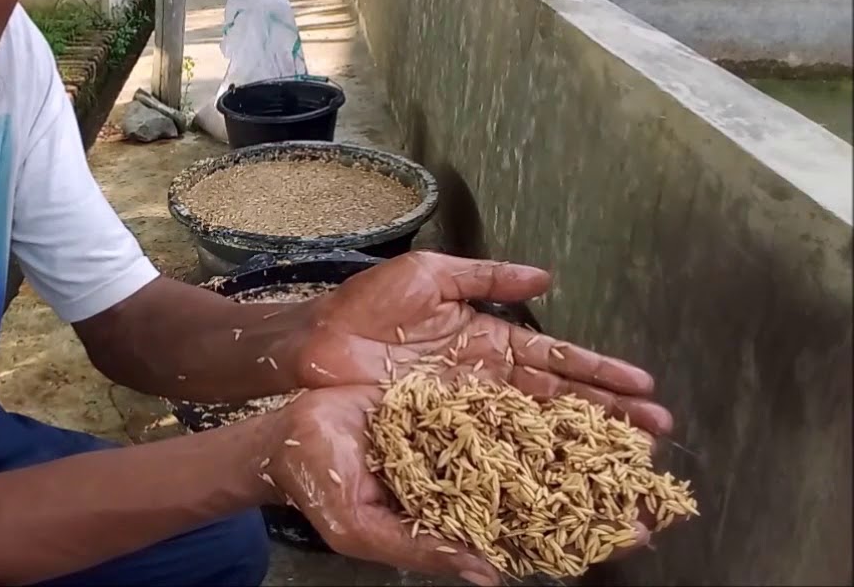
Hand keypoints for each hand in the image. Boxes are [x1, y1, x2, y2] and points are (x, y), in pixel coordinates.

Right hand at [261, 387, 652, 586]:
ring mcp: (468, 431)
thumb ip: (421, 546)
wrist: (291, 427)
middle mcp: (473, 475)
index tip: (638, 529)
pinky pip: (511, 392)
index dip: (586, 531)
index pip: (537, 528)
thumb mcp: (361, 528)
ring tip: (647, 425)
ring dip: (593, 430)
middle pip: (554, 479)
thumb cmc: (321, 484)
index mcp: (460, 514)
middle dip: (606, 481)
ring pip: (542, 432)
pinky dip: (550, 393)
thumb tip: (488, 572)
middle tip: (662, 482)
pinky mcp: (455, 393)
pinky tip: (589, 385)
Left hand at [287, 251, 671, 434]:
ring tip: (626, 463)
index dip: (600, 374)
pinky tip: (554, 486)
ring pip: (532, 432)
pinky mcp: (437, 436)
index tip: (646, 388)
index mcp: (488, 342)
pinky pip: (486, 454)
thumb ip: (486, 275)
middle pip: (557, 403)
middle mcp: (484, 382)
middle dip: (607, 417)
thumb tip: (547, 278)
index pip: (557, 360)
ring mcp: (463, 412)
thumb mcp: (430, 275)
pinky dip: (521, 469)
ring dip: (577, 446)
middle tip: (658, 435)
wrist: (310, 345)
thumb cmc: (365, 305)